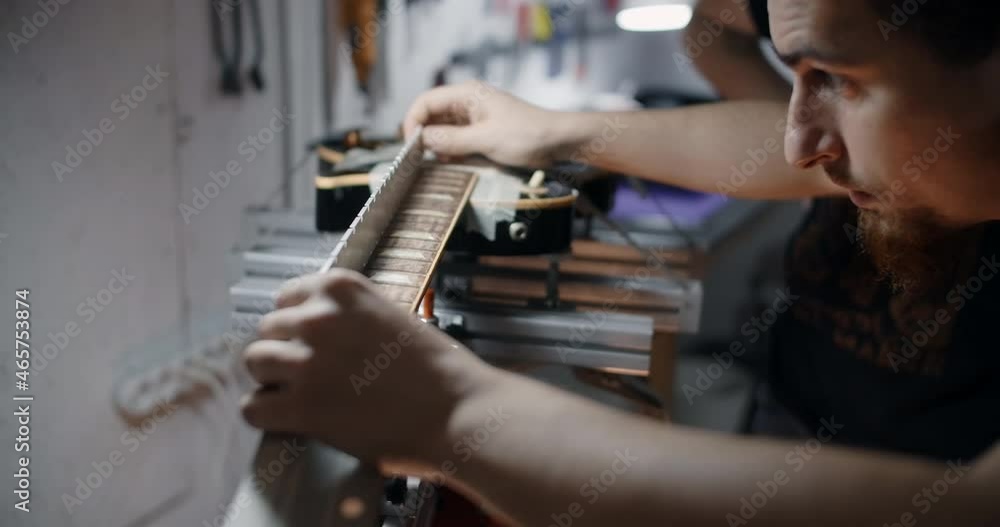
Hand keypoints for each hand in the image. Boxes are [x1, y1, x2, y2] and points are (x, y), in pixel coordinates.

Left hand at [240, 270, 493, 468]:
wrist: (456, 410)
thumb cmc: (437, 368)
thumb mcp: (390, 315)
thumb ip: (350, 316)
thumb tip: (318, 332)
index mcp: (340, 288)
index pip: (286, 297)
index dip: (296, 323)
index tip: (308, 341)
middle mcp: (317, 318)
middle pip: (268, 329)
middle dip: (285, 350)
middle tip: (309, 373)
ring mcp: (306, 362)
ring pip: (255, 363)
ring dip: (272, 378)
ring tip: (298, 394)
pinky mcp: (301, 407)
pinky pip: (253, 408)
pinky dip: (267, 415)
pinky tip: (290, 419)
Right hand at [403, 80, 565, 166]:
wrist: (558, 142)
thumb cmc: (527, 135)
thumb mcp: (486, 139)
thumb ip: (452, 139)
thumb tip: (424, 139)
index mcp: (467, 94)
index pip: (425, 102)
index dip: (412, 122)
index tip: (411, 146)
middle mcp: (467, 103)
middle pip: (432, 116)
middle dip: (424, 136)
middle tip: (421, 160)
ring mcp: (474, 118)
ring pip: (443, 130)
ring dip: (438, 147)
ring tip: (440, 164)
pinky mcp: (481, 133)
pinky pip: (457, 140)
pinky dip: (451, 152)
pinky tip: (453, 164)